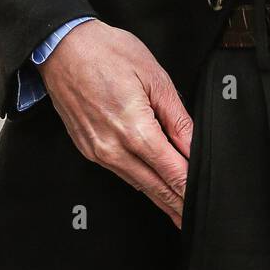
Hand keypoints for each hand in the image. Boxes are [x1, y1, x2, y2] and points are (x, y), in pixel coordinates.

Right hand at [39, 20, 192, 228]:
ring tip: (180, 215)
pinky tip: (153, 189)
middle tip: (198, 221)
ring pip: (137, 184)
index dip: (191, 189)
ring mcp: (98, 151)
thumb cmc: (108, 52)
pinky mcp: (88, 149)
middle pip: (156, 187)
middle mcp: (114, 148)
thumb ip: (176, 115)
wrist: (62, 48)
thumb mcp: (154, 76)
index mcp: (135, 129)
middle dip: (178, 206)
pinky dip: (140, 185)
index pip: (172, 171)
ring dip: (161, 200)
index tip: (207, 201)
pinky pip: (121, 173)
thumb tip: (193, 144)